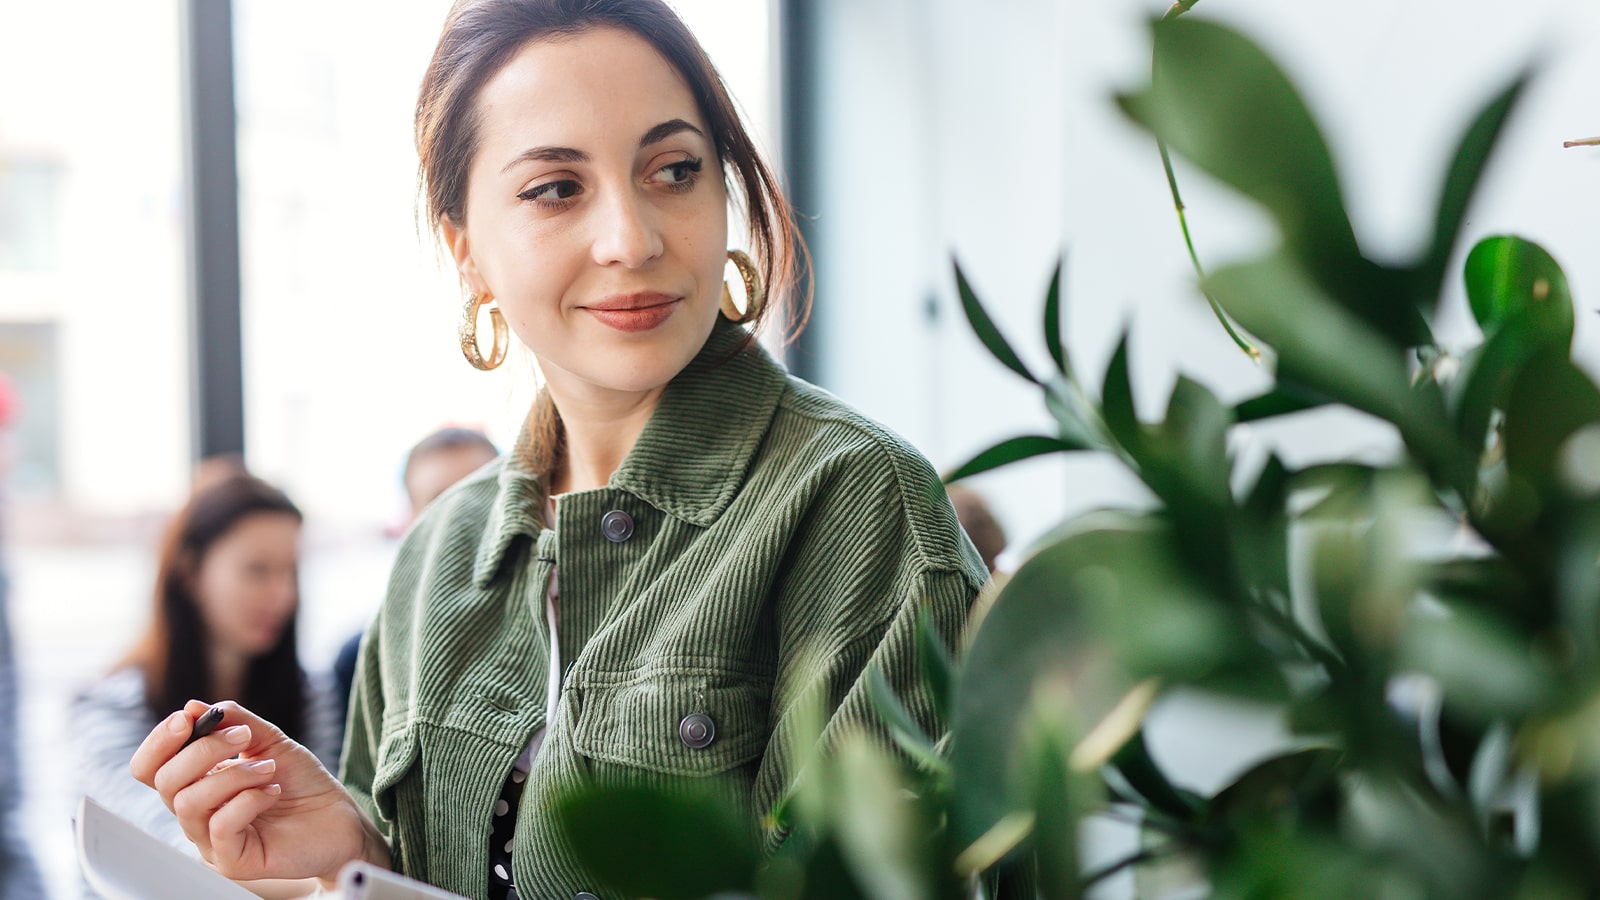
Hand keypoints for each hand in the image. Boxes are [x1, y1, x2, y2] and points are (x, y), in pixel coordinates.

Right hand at [129, 700, 389, 885]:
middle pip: (165, 782)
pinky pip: (219, 828)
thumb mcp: (270, 741)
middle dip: (203, 750)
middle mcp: (197, 812)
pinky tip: (273, 792)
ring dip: (232, 775)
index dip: (159, 742)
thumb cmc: (302, 782)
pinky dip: (247, 800)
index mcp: (197, 782)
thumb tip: (195, 706)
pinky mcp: (232, 860)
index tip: (188, 718)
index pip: (150, 768)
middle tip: (243, 736)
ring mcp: (211, 839)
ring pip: (187, 804)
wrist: (340, 818)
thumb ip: (236, 721)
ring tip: (268, 768)